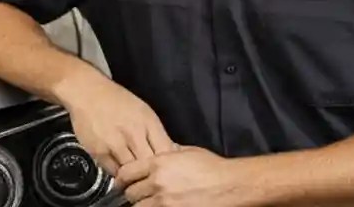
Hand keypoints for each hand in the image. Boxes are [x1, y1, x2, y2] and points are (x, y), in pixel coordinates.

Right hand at [54, 69, 176, 174]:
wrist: (87, 91)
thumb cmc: (117, 101)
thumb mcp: (144, 112)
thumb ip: (157, 134)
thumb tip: (172, 154)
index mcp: (148, 122)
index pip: (166, 152)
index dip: (169, 165)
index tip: (168, 169)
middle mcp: (133, 133)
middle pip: (150, 165)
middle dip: (152, 173)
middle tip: (151, 178)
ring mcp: (115, 143)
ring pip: (132, 172)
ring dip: (135, 177)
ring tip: (136, 177)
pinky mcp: (99, 151)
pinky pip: (114, 171)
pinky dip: (119, 174)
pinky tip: (121, 170)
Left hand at [115, 146, 253, 206]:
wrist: (230, 185)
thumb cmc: (213, 168)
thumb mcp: (186, 152)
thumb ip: (166, 155)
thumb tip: (156, 156)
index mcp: (158, 164)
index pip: (126, 172)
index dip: (123, 178)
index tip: (123, 181)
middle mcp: (158, 184)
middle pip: (130, 193)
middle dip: (132, 193)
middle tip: (137, 194)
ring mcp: (165, 203)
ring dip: (142, 205)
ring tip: (148, 202)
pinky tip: (161, 206)